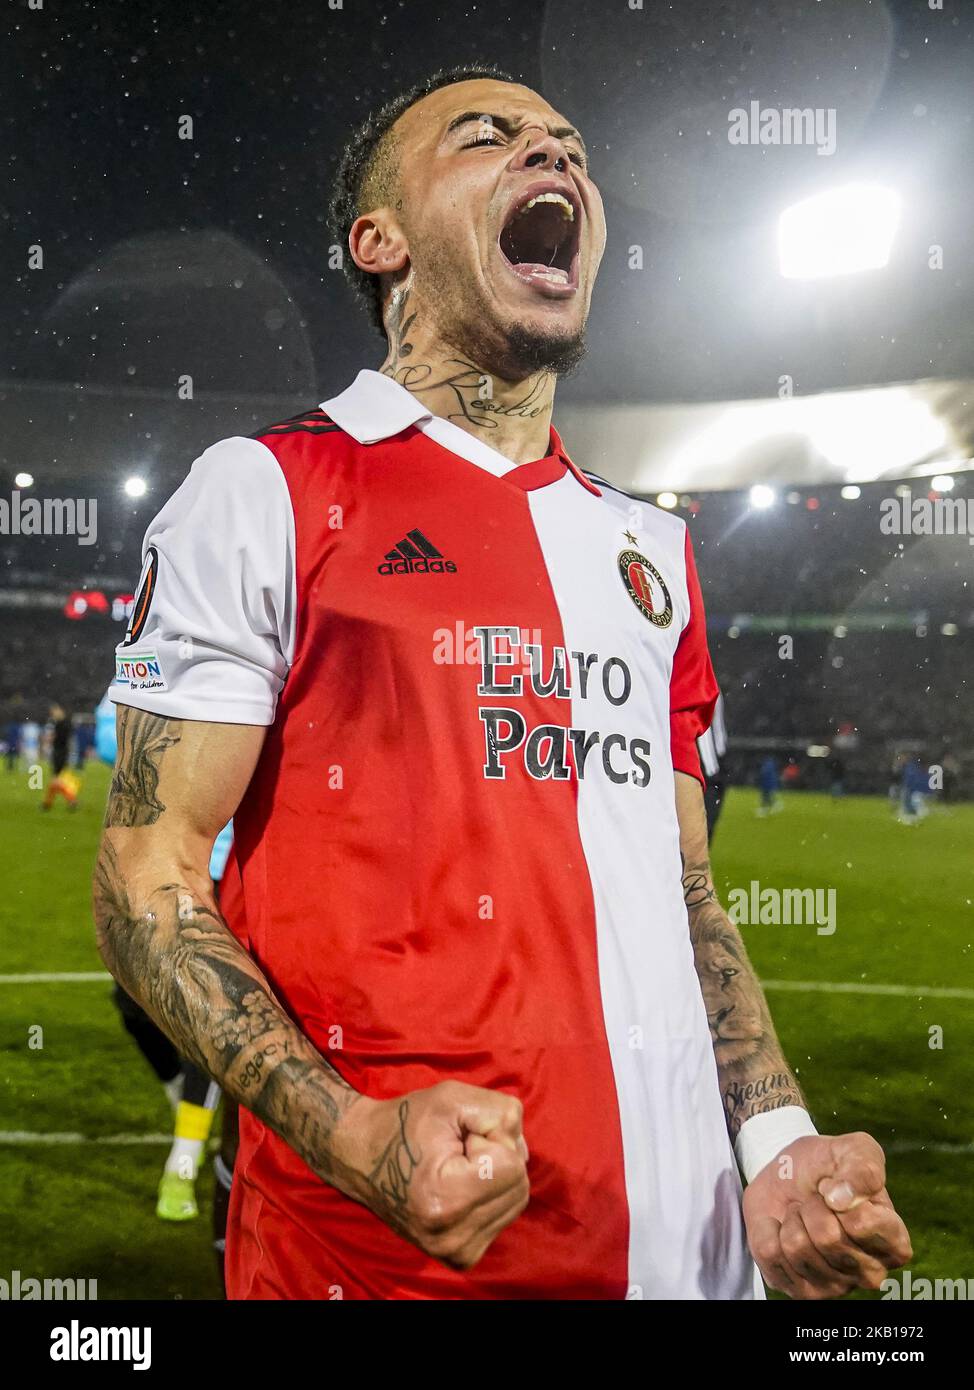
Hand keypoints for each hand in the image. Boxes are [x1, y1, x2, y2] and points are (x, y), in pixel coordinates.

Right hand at [339, 1080, 529, 1269]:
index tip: (456, 1138)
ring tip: (457, 1167)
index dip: (489, 1138)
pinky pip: (503, 1217)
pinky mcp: (460, 1257)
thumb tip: (522, 1149)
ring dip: (495, 1176)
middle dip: (496, 1157)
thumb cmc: (407, 1123)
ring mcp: (455, 1252)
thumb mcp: (453, 1098)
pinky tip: (461, 1186)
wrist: (363, 1158)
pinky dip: (490, 1195)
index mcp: (446, 1200)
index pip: (512, 1165)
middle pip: (519, 1185)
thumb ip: (501, 1113)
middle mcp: (452, 1237)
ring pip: (516, 1201)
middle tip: (457, 1151)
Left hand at [743, 1131, 911, 1298]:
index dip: (841, 1193)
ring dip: (792, 1217)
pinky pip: (769, 1253)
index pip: (863, 1224)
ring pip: (796, 1247)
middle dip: (812, 1205)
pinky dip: (767, 1228)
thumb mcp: (855, 1149)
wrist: (788, 1175)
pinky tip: (782, 1228)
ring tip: (801, 1213)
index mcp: (894, 1243)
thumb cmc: (828, 1165)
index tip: (835, 1182)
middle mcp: (870, 1273)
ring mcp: (834, 1286)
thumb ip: (864, 1167)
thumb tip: (843, 1199)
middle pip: (828, 1238)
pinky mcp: (797, 1289)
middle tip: (816, 1199)